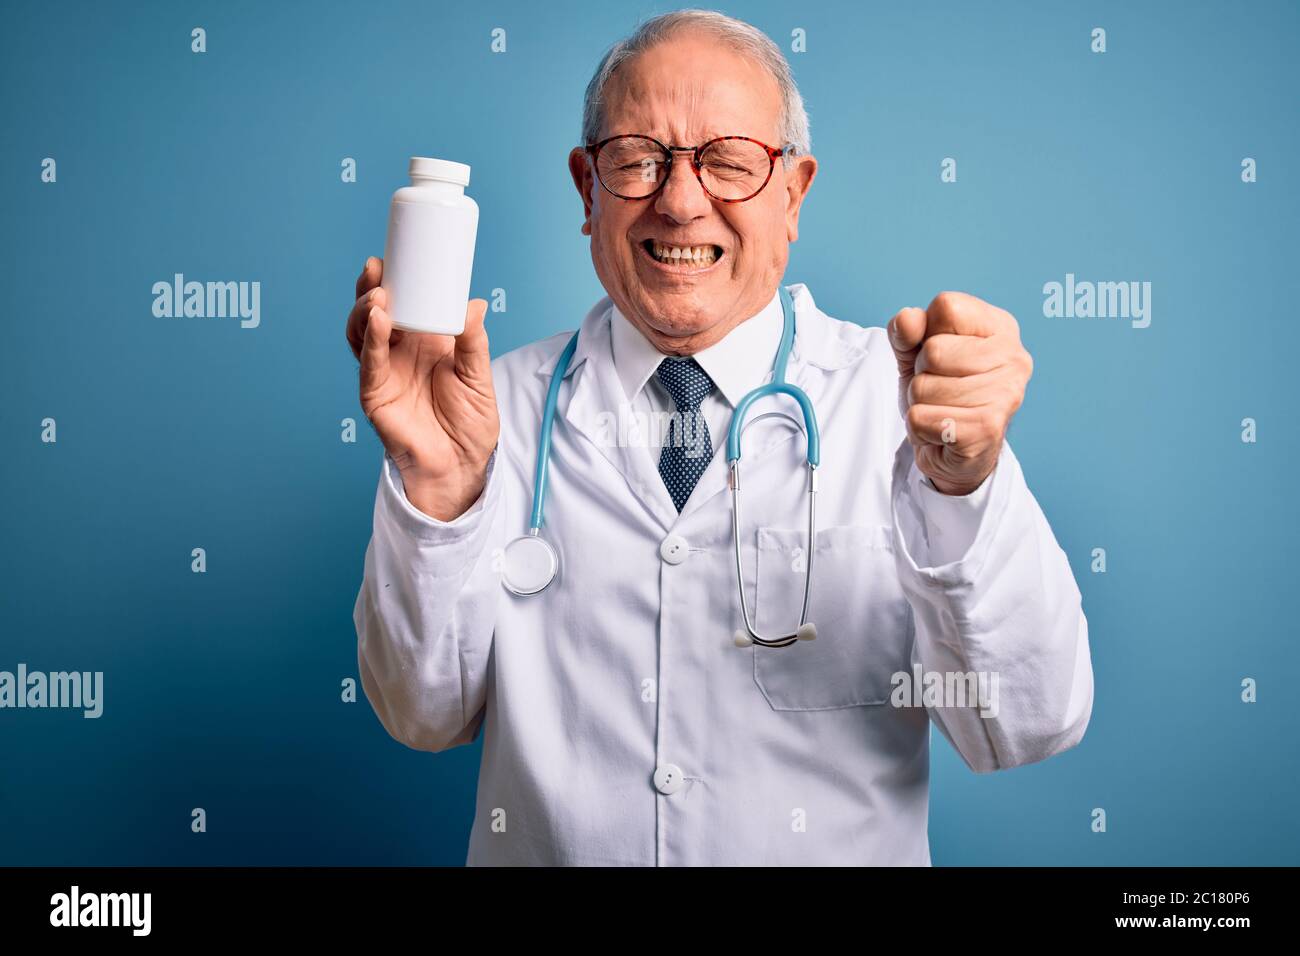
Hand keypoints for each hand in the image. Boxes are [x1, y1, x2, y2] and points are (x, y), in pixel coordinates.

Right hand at [346, 257, 498, 519]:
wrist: (462, 466)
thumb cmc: (469, 423)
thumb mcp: (479, 377)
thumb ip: (475, 343)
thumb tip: (475, 303)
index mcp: (422, 341)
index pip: (401, 303)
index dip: (393, 279)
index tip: (393, 255)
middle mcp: (397, 353)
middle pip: (374, 312)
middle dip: (371, 287)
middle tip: (377, 266)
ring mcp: (383, 372)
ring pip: (363, 333)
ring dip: (366, 309)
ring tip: (379, 294)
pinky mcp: (376, 395)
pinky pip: (369, 364)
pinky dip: (372, 341)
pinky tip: (378, 321)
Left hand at [887, 291, 1032, 495]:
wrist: (954, 451)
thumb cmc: (941, 393)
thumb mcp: (916, 355)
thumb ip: (906, 332)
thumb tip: (907, 319)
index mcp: (1000, 327)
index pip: (946, 306)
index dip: (927, 332)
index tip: (939, 356)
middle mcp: (1013, 357)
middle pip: (933, 350)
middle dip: (921, 374)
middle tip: (938, 389)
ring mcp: (1005, 394)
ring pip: (923, 387)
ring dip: (919, 403)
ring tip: (941, 410)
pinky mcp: (987, 429)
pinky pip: (921, 419)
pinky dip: (919, 428)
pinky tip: (941, 431)